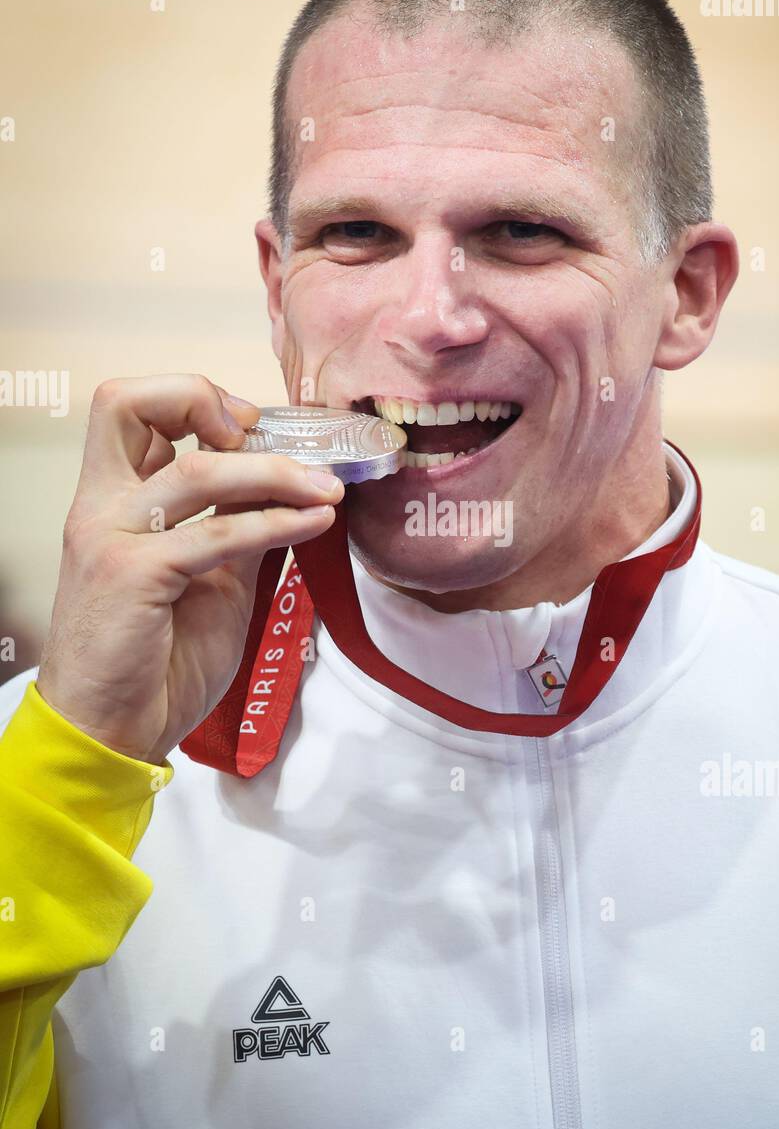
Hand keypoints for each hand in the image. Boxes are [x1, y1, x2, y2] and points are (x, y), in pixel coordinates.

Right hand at [36, 374, 342, 763]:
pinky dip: (277, 522)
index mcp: (113, 500)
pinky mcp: (133, 574)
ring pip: (197, 469)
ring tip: (328, 487)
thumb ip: (235, 529)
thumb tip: (286, 491)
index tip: (253, 428)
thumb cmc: (153, 662)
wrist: (113, 732)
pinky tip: (316, 522)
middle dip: (201, 396)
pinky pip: (219, 533)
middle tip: (263, 432)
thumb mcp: (210, 581)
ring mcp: (111, 536)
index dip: (194, 400)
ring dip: (277, 472)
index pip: (133, 410)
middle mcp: (102, 506)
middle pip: (126, 402)